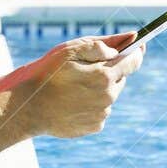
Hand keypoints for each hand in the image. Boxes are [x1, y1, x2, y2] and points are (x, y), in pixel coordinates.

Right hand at [20, 33, 144, 137]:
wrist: (27, 108)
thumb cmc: (47, 74)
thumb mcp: (71, 50)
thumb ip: (102, 44)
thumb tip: (128, 40)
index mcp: (105, 75)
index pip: (133, 61)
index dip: (137, 51)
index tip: (139, 45)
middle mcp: (108, 96)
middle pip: (120, 79)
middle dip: (109, 72)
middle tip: (87, 69)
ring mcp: (101, 114)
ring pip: (108, 96)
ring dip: (98, 89)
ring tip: (73, 87)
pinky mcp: (93, 127)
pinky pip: (99, 111)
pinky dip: (90, 105)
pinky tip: (72, 102)